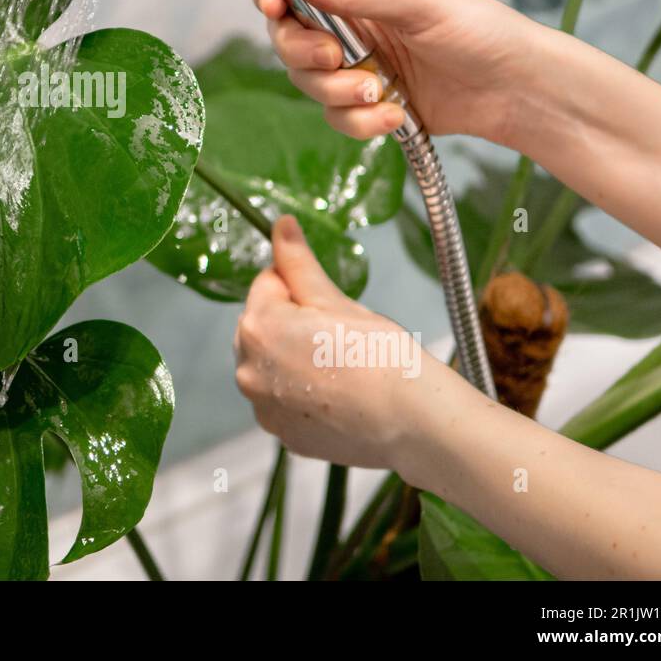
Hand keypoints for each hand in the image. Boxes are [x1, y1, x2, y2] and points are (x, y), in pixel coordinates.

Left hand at [233, 216, 457, 470]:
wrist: (413, 422)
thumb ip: (299, 263)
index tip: (331, 302)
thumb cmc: (379, 354)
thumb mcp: (337, 300)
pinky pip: (284, 402)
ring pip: (271, 367)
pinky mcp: (283, 437)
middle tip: (339, 334)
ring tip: (342, 366)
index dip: (300, 286)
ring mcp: (264, 409)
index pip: (267, 284)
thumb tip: (281, 223)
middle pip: (262, 327)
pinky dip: (303, 395)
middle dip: (291, 323)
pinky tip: (339, 394)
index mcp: (257, 327)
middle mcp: (248, 371)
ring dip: (293, 359)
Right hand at [253, 0, 542, 143]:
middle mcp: (351, 21)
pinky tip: (395, 115)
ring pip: (308, 81)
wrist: (517, 92)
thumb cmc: (482, 31)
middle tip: (335, 59)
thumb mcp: (421, 1)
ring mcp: (356, 63)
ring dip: (338, 92)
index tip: (274, 7)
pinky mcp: (367, 102)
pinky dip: (360, 121)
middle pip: (288, 36)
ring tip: (378, 93)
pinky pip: (336, 116)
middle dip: (304, 53)